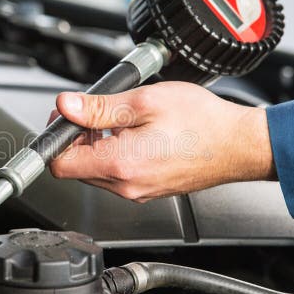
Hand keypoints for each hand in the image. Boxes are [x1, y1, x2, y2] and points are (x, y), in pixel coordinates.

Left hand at [47, 82, 275, 201]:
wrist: (238, 145)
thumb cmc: (202, 122)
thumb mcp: (144, 101)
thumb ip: (99, 107)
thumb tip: (66, 107)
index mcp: (120, 164)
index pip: (59, 164)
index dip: (55, 137)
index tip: (65, 118)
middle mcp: (125, 185)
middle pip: (75, 168)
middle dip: (76, 138)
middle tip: (93, 112)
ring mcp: (137, 191)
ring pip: (95, 171)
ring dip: (96, 145)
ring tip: (119, 121)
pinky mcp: (148, 189)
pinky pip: (117, 175)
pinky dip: (115, 154)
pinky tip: (134, 134)